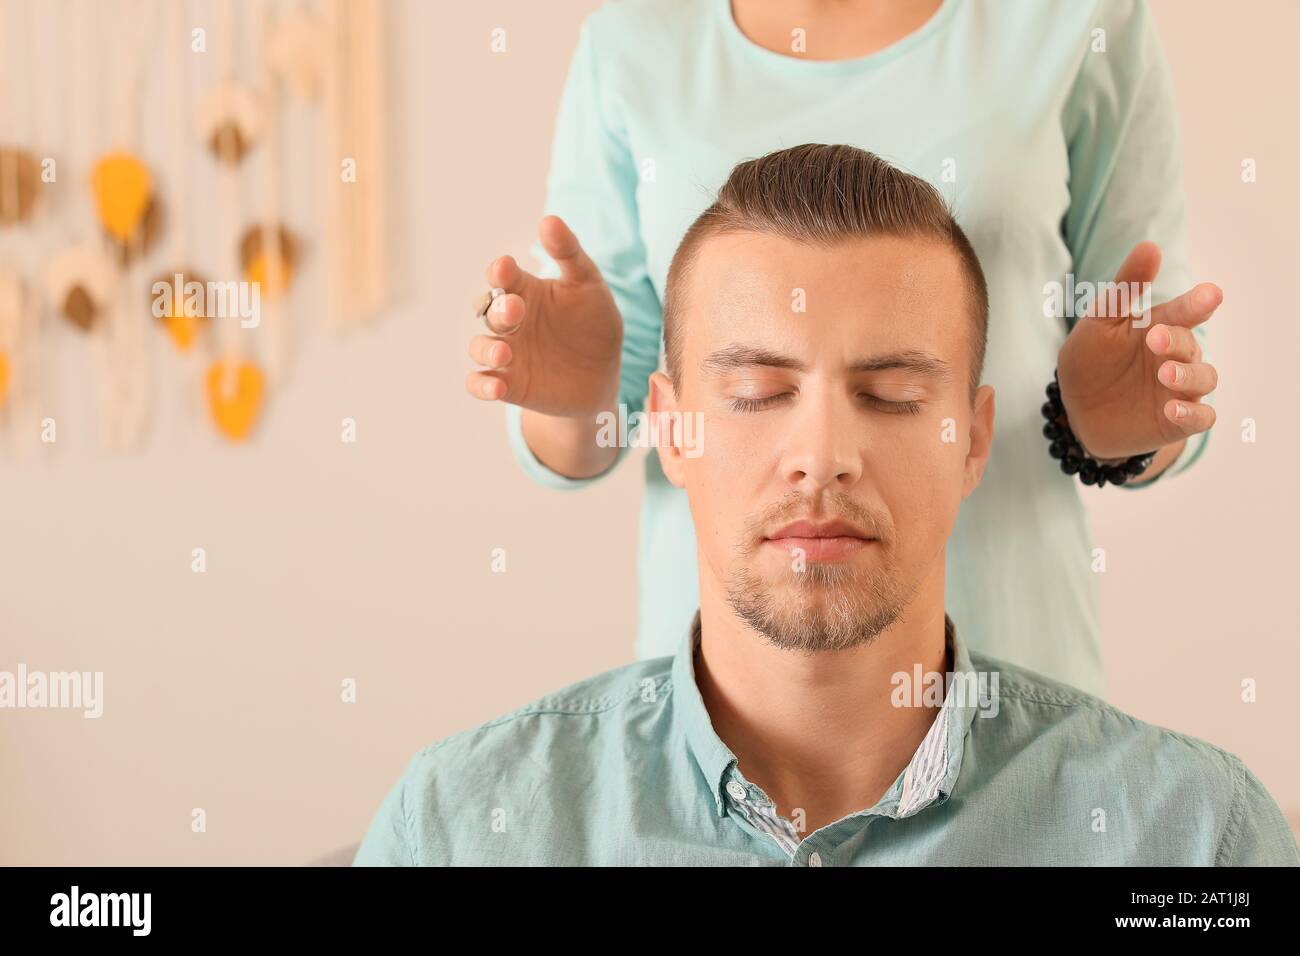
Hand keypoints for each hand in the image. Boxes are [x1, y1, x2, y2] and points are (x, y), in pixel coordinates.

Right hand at [466, 216, 622, 418]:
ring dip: (486, 349)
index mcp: (525, 292)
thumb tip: (549, 220)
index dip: (500, 272)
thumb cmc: (594, 324)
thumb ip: (569, 254)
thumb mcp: (589, 285)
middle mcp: (510, 322)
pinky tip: (497, 385)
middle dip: (498, 309)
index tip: (506, 268)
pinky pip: (481, 384)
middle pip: (488, 310)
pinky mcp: (510, 385)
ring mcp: (507, 354)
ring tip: (504, 354)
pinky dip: (482, 385)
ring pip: (479, 347)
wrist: (604, 376)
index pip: (503, 277)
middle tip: (516, 309)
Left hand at [1057, 242, 1220, 459]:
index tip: (1209, 293)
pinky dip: (1192, 414)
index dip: (1196, 303)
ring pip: (1204, 379)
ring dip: (1188, 376)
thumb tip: (1150, 246)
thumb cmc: (1090, 360)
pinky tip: (1172, 409)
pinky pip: (1199, 418)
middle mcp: (1176, 356)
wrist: (1076, 411)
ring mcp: (1179, 389)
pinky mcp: (1175, 421)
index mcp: (1161, 327)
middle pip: (1191, 345)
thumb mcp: (1099, 323)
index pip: (1184, 312)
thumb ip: (1124, 289)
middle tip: (1155, 337)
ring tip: (1164, 374)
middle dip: (1177, 340)